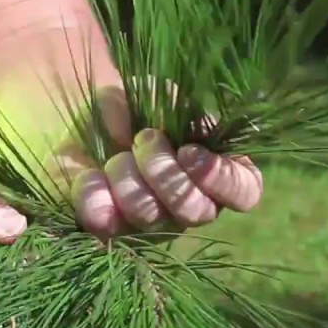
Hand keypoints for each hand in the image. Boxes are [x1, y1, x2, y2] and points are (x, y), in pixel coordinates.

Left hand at [54, 87, 263, 238]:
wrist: (82, 117)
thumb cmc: (136, 108)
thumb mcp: (161, 98)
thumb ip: (180, 111)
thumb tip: (181, 132)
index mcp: (216, 171)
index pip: (245, 192)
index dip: (223, 179)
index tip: (188, 151)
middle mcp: (190, 205)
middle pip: (196, 211)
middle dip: (165, 173)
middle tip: (144, 140)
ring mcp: (152, 224)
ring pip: (151, 219)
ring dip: (129, 179)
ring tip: (116, 156)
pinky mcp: (111, 229)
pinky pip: (107, 225)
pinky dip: (95, 196)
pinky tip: (90, 175)